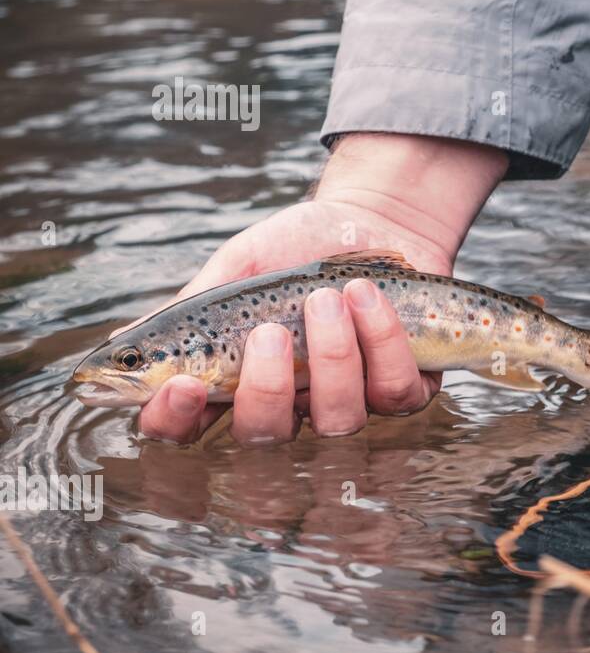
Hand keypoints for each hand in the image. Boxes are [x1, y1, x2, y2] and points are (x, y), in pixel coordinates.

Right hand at [136, 133, 506, 445]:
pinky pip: (396, 392)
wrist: (375, 214)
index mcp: (233, 381)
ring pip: (337, 421)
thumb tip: (123, 339)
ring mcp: (349, 403)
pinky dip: (383, 339)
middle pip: (264, 438)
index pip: (186, 431)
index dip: (176, 423)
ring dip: (332, 356)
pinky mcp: (404, 389)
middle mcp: (289, 405)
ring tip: (327, 296)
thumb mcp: (240, 267)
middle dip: (265, 389)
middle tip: (268, 331)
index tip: (183, 385)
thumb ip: (192, 306)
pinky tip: (368, 294)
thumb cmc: (298, 246)